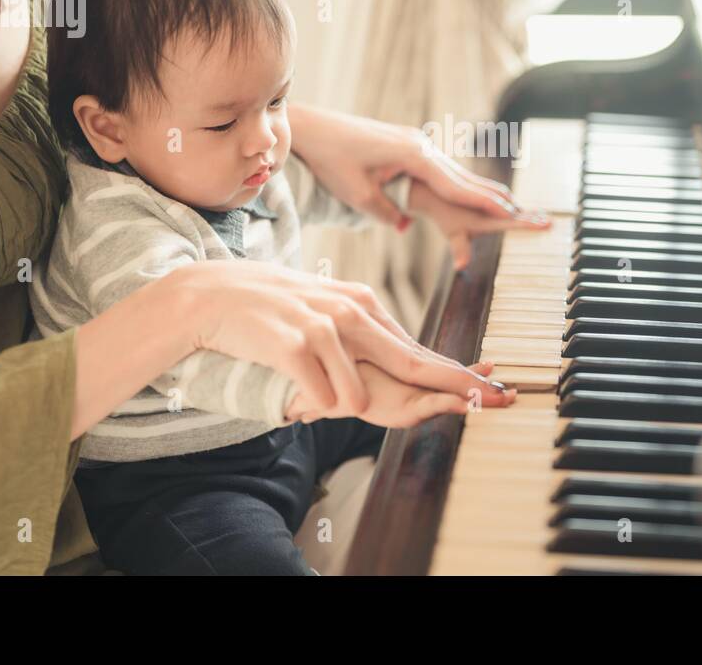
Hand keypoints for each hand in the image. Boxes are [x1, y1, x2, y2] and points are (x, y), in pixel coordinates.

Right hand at [173, 261, 512, 416]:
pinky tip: (293, 391)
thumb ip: (362, 329)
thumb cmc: (270, 307)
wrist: (212, 296)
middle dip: (453, 388)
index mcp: (363, 303)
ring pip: (356, 395)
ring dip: (338, 406)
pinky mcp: (295, 344)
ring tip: (307, 391)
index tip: (488, 389)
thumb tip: (401, 352)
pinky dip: (311, 404)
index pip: (417, 349)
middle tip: (484, 403)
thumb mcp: (325, 309)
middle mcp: (351, 312)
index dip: (455, 374)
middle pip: (413, 363)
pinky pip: (321, 395)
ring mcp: (324, 327)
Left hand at [287, 104, 544, 265]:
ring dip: (479, 191)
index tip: (511, 215)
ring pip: (454, 172)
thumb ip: (386, 213)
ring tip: (507, 205)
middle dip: (493, 197)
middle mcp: (421, 146)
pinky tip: (471, 193)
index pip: (456, 185)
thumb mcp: (357, 194)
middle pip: (464, 177)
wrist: (313, 128)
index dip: (484, 204)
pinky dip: (459, 184)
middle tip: (524, 212)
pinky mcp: (407, 146)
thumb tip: (407, 225)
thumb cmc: (331, 160)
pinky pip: (440, 170)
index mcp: (413, 156)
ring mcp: (416, 144)